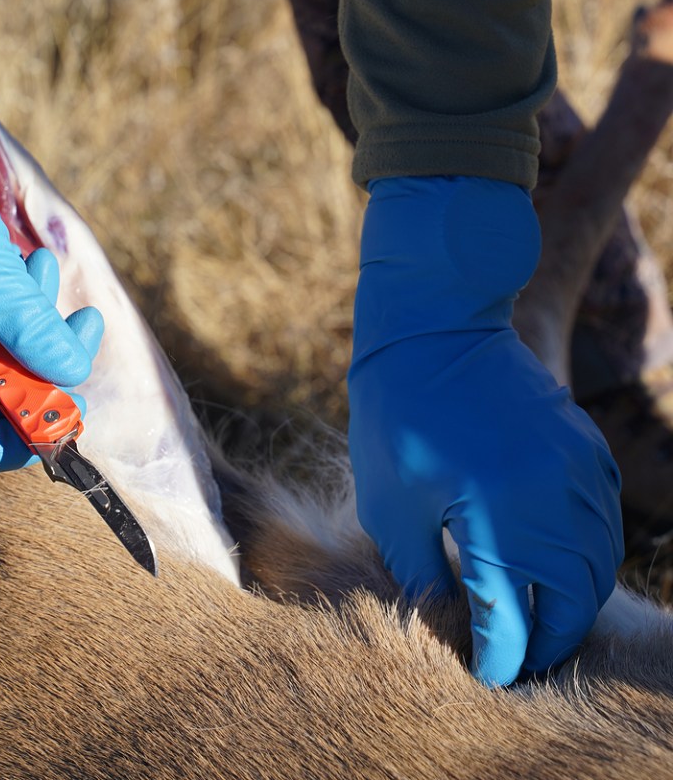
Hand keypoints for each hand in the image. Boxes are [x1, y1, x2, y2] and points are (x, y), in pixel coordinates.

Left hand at [348, 175, 621, 686]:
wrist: (437, 323)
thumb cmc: (398, 413)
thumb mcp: (390, 504)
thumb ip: (422, 574)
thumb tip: (448, 622)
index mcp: (495, 520)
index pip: (514, 622)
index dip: (502, 658)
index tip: (488, 671)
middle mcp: (550, 502)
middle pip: (573, 603)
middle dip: (551, 641)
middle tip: (522, 657)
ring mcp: (577, 473)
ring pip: (598, 565)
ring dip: (575, 600)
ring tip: (541, 617)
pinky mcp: (586, 448)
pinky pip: (603, 521)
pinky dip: (588, 554)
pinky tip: (556, 560)